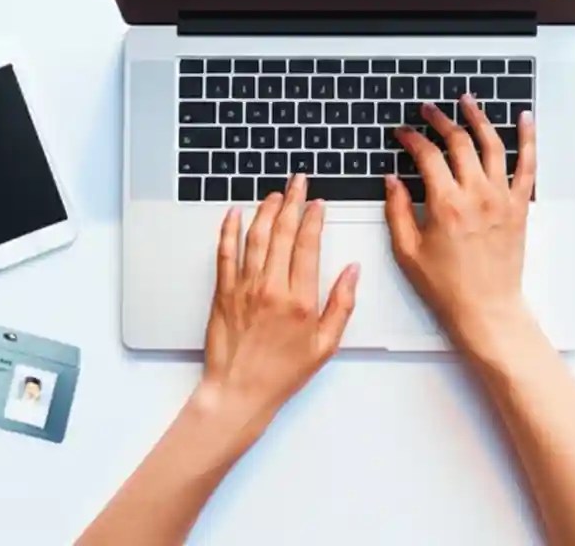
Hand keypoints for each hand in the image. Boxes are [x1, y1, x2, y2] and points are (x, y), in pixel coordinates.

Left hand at [201, 174, 359, 423]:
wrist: (238, 392)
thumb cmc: (281, 374)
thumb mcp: (326, 345)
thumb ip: (341, 305)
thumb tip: (352, 271)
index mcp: (300, 301)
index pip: (307, 246)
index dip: (313, 219)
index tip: (317, 203)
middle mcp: (271, 288)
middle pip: (282, 233)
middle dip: (291, 202)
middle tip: (297, 182)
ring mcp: (244, 288)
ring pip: (254, 237)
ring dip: (265, 210)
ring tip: (274, 194)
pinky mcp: (223, 292)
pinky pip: (225, 253)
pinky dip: (229, 230)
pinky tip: (235, 214)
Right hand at [384, 94, 535, 350]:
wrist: (486, 308)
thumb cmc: (447, 286)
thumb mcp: (408, 251)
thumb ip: (397, 210)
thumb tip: (391, 180)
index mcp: (446, 205)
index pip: (426, 156)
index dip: (412, 138)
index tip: (403, 133)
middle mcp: (476, 196)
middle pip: (458, 142)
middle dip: (440, 120)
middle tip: (428, 110)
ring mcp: (501, 198)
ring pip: (492, 144)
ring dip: (478, 118)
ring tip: (467, 100)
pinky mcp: (518, 207)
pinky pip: (527, 165)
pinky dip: (527, 139)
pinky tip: (525, 119)